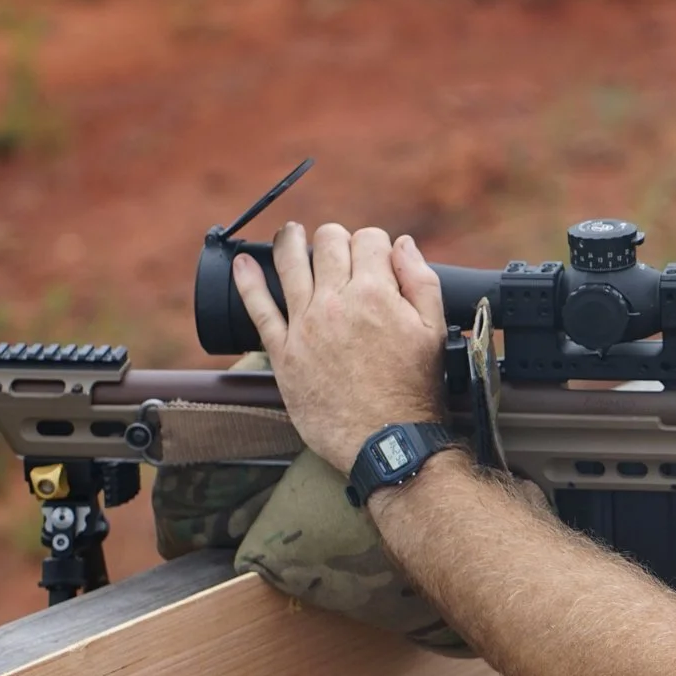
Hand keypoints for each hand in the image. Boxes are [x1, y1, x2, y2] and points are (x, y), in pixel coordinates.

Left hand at [232, 220, 446, 471]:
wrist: (386, 440)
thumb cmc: (414, 390)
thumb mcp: (434, 331)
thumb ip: (420, 281)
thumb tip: (404, 245)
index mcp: (376, 293)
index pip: (369, 240)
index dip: (375, 243)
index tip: (376, 256)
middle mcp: (335, 302)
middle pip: (328, 243)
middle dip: (336, 238)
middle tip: (338, 248)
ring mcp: (305, 325)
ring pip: (290, 263)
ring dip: (289, 241)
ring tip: (289, 235)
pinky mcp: (283, 352)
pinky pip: (258, 308)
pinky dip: (247, 282)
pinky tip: (242, 264)